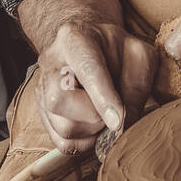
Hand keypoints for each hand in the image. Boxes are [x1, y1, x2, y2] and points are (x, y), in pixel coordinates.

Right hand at [35, 21, 157, 154]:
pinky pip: (61, 141)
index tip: (117, 121)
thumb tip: (123, 122)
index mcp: (75, 38)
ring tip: (105, 117)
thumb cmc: (118, 52)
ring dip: (91, 132)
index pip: (86, 69)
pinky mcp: (42, 111)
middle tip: (113, 112)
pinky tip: (94, 127)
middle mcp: (51, 61)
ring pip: (61, 126)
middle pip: (59, 100)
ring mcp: (42, 87)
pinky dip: (83, 142)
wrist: (93, 47)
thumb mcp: (138, 57)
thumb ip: (137, 85)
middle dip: (93, 116)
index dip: (102, 98)